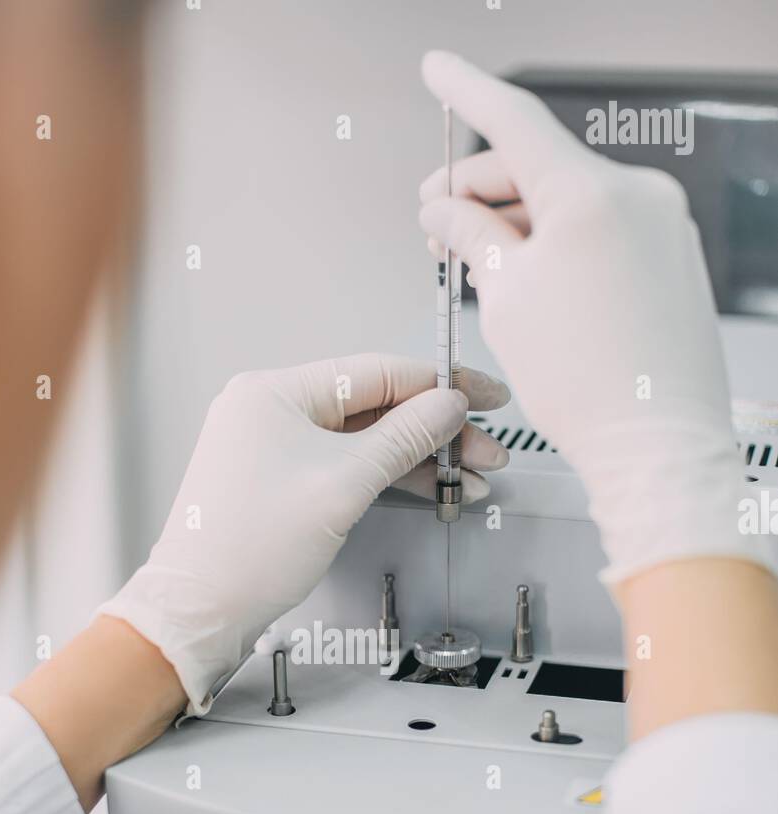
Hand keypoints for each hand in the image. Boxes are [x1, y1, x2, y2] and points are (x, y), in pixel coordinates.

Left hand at [100, 353, 507, 712]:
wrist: (200, 611)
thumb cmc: (249, 550)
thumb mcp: (342, 486)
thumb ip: (403, 438)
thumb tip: (449, 404)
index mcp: (275, 392)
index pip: (377, 372)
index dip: (441, 382)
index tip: (486, 396)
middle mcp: (270, 410)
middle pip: (374, 406)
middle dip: (436, 430)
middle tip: (488, 451)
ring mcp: (273, 446)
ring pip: (364, 440)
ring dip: (419, 458)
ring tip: (472, 479)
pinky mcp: (280, 481)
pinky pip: (344, 466)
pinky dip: (386, 477)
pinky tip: (430, 488)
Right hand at [419, 52, 772, 585]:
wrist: (658, 447)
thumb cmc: (591, 387)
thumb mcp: (505, 300)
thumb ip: (469, 234)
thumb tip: (444, 208)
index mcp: (591, 194)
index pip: (514, 120)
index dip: (465, 93)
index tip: (438, 69)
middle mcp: (638, 196)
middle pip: (539, 167)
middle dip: (479, 191)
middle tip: (436, 224)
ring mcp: (663, 226)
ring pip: (570, 203)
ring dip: (516, 224)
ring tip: (476, 265)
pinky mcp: (673, 260)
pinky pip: (602, 232)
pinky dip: (558, 245)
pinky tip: (528, 282)